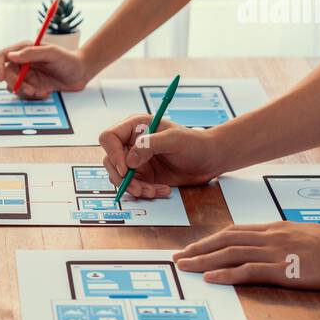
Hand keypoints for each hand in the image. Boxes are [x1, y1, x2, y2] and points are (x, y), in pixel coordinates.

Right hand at [0, 41, 89, 97]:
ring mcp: (26, 75)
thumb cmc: (69, 60)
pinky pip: (23, 94)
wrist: (81, 73)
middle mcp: (22, 62)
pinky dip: (32, 96)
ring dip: (25, 92)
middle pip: (6, 74)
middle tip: (30, 90)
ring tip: (41, 91)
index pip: (2, 55)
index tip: (2, 78)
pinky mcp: (32, 85)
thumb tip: (11, 56)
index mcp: (24, 50)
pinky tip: (45, 91)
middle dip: (16, 84)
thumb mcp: (52, 53)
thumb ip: (31, 53)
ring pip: (13, 86)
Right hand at [98, 115, 223, 198]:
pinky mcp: (142, 175)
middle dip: (124, 178)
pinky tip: (162, 190)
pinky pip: (133, 187)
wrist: (209, 160)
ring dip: (135, 188)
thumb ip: (150, 146)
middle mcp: (131, 143)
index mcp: (135, 127)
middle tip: (139, 188)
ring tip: (155, 190)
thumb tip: (129, 160)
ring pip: (119, 177)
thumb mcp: (174, 140)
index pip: (109, 138)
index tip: (126, 169)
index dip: (113, 154)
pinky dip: (145, 192)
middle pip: (110, 161)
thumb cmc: (195, 144)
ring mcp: (136, 160)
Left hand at [174, 223, 319, 289]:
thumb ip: (285, 238)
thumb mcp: (306, 234)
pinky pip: (248, 270)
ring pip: (230, 253)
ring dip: (204, 260)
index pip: (235, 231)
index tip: (195, 246)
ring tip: (185, 267)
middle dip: (199, 248)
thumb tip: (271, 243)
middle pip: (226, 240)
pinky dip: (226, 274)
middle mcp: (271, 237)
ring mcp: (276, 252)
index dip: (212, 239)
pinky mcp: (283, 269)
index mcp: (276, 228)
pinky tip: (211, 278)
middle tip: (179, 256)